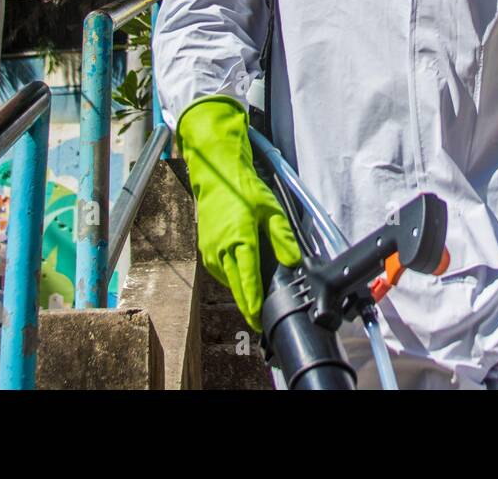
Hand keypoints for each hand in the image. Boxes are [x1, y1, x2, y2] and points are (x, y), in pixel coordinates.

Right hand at [177, 96, 300, 330]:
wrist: (217, 175)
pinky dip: (231, 278)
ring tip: (254, 302)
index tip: (259, 320)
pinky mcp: (205, 249)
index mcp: (239, 239)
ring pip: (227, 280)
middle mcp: (221, 248)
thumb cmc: (244, 190)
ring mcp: (210, 250)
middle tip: (259, 321)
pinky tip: (242, 278)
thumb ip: (282, 237)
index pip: (247, 279)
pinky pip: (220, 271)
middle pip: (235, 287)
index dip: (254, 303)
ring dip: (239, 292)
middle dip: (248, 306)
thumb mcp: (271, 209)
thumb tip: (292, 261)